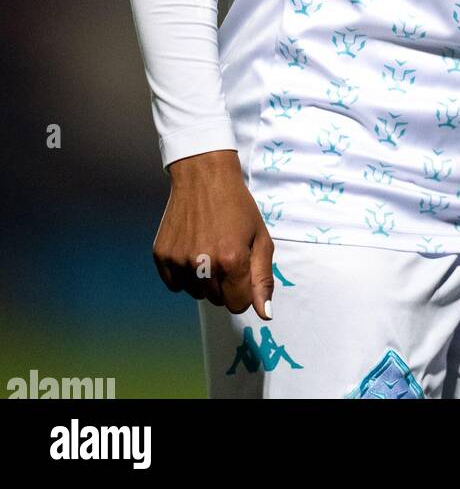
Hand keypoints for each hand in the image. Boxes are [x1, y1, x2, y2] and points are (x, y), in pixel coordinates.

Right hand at [153, 149, 273, 317]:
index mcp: (232, 261)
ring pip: (195, 294)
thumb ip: (263, 279)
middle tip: (226, 254)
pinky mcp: (161, 256)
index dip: (243, 290)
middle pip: (217, 300)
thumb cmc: (237, 207)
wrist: (204, 176)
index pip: (238, 305)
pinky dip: (184, 275)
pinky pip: (175, 285)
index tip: (242, 271)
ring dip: (204, 281)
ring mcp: (179, 260)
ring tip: (209, 250)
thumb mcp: (260, 238)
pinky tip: (192, 250)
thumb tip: (265, 315)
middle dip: (225, 284)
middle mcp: (203, 264)